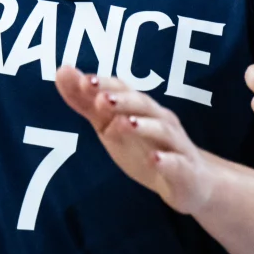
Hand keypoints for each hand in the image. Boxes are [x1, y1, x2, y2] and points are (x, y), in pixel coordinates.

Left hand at [55, 68, 224, 213]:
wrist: (192, 181)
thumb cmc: (146, 146)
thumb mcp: (111, 125)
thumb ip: (87, 102)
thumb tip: (62, 71)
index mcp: (141, 108)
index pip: (123, 89)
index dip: (105, 84)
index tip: (83, 80)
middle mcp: (160, 120)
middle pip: (143, 105)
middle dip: (122, 100)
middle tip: (101, 99)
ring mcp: (175, 145)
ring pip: (161, 129)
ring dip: (143, 125)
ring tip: (123, 124)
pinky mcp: (185, 171)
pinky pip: (177, 164)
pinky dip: (166, 160)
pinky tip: (154, 160)